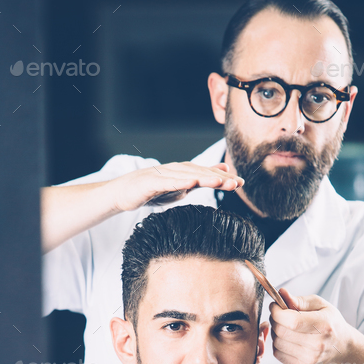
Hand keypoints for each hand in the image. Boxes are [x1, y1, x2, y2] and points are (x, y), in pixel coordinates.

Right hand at [110, 161, 243, 212]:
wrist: (123, 193)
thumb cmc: (152, 190)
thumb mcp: (181, 186)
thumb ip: (201, 179)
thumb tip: (223, 171)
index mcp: (183, 173)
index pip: (207, 174)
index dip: (224, 178)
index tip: (241, 183)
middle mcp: (175, 170)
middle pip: (200, 173)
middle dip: (219, 177)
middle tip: (236, 183)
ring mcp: (162, 175)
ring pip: (186, 176)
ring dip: (203, 178)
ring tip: (219, 182)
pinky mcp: (150, 183)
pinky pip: (166, 183)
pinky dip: (179, 182)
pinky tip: (190, 184)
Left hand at [269, 288, 354, 363]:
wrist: (341, 346)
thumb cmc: (330, 322)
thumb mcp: (320, 304)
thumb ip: (299, 300)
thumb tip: (281, 294)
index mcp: (324, 325)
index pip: (291, 320)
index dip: (277, 312)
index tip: (275, 306)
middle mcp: (317, 344)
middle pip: (281, 331)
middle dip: (275, 320)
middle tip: (280, 315)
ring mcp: (310, 358)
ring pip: (277, 343)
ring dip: (276, 332)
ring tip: (285, 327)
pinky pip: (278, 354)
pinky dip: (278, 344)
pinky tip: (287, 338)